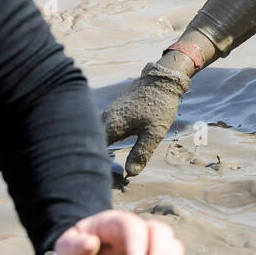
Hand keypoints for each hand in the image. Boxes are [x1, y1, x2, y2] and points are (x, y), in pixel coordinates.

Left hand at [55, 210, 183, 254]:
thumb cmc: (74, 253)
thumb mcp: (65, 249)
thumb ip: (73, 246)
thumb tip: (90, 243)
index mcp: (116, 224)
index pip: (134, 225)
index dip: (138, 240)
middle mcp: (140, 234)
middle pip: (162, 233)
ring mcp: (150, 252)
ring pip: (174, 251)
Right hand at [102, 62, 190, 176]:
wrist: (162, 78)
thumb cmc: (159, 105)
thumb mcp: (154, 132)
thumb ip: (141, 153)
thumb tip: (130, 174)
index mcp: (112, 126)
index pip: (96, 150)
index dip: (97, 163)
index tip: (103, 176)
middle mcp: (105, 119)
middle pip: (93, 141)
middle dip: (95, 156)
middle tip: (103, 172)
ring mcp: (108, 113)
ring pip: (97, 133)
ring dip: (99, 146)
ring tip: (104, 161)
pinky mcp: (114, 110)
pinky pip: (102, 126)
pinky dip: (104, 137)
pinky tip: (109, 145)